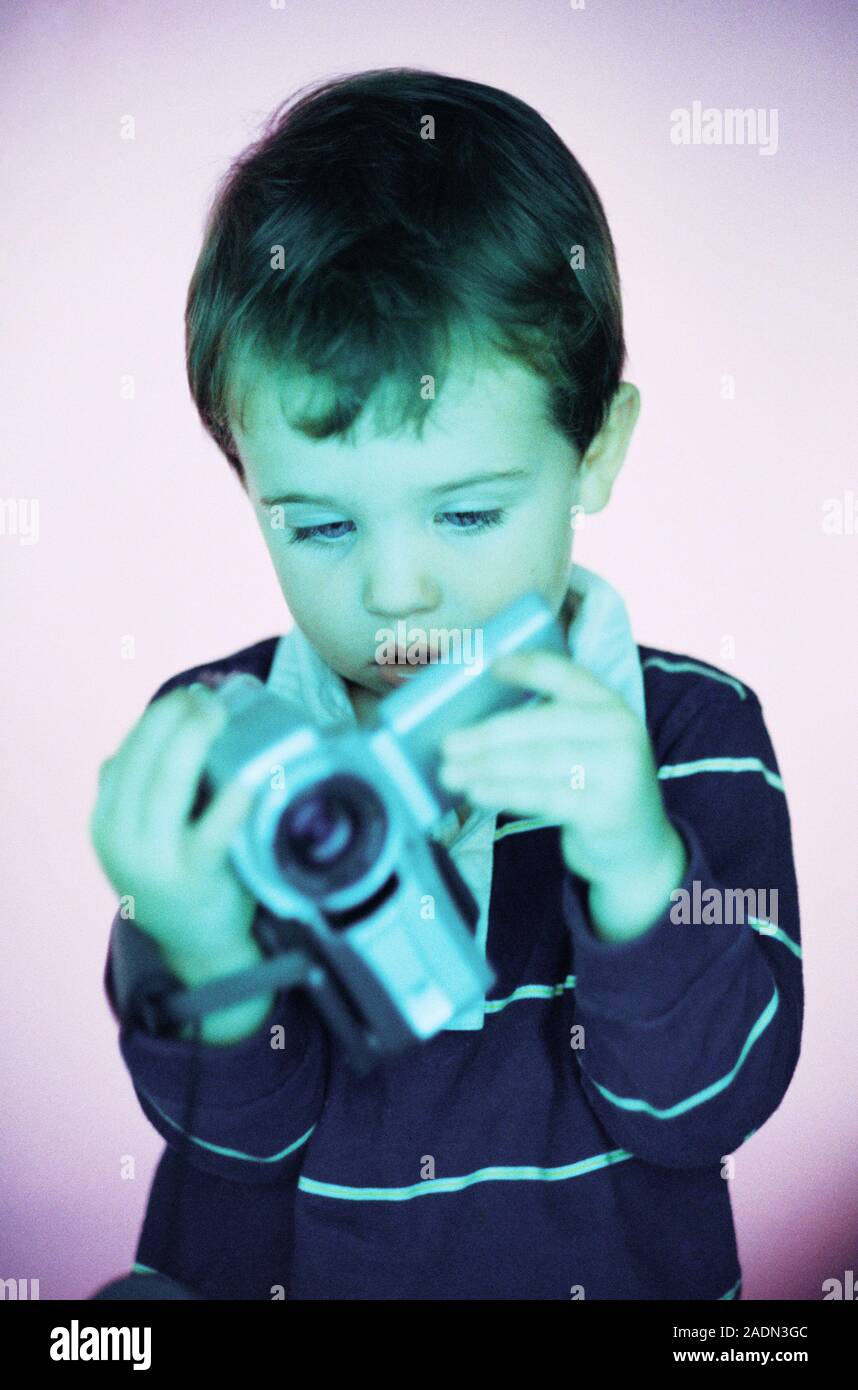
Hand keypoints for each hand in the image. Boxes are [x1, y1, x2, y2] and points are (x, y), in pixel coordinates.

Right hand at [90, 684, 258, 969]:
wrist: (199, 944)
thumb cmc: (180, 871)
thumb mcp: (146, 831)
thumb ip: (145, 786)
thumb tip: (169, 720)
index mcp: (106, 822)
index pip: (127, 755)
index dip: (157, 718)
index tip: (188, 695)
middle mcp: (120, 840)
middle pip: (145, 761)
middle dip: (176, 719)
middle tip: (210, 697)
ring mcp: (154, 861)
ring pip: (168, 785)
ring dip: (196, 740)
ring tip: (221, 714)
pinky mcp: (194, 879)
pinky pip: (211, 831)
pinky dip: (230, 799)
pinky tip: (249, 775)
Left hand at [438, 650, 683, 898]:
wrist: (639, 847)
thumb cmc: (594, 787)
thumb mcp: (586, 744)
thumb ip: (548, 725)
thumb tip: (472, 721)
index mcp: (609, 704)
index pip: (565, 674)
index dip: (527, 668)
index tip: (489, 667)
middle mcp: (619, 730)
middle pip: (544, 724)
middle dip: (489, 734)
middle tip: (446, 744)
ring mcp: (618, 771)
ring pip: (540, 762)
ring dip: (488, 767)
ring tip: (450, 772)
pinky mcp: (606, 810)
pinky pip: (545, 797)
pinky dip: (506, 793)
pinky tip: (477, 793)